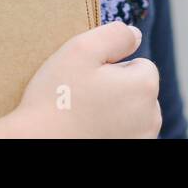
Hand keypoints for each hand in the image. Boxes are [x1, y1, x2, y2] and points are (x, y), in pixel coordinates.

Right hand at [0, 21, 160, 138]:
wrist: (34, 143)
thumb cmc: (56, 98)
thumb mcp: (81, 49)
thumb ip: (115, 35)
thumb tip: (135, 35)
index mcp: (145, 86)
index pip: (141, 65)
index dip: (113, 67)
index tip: (91, 79)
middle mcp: (152, 117)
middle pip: (139, 91)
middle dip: (118, 90)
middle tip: (85, 96)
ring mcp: (142, 139)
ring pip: (133, 115)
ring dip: (116, 112)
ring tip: (84, 116)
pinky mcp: (129, 153)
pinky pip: (125, 134)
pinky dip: (111, 132)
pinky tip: (88, 131)